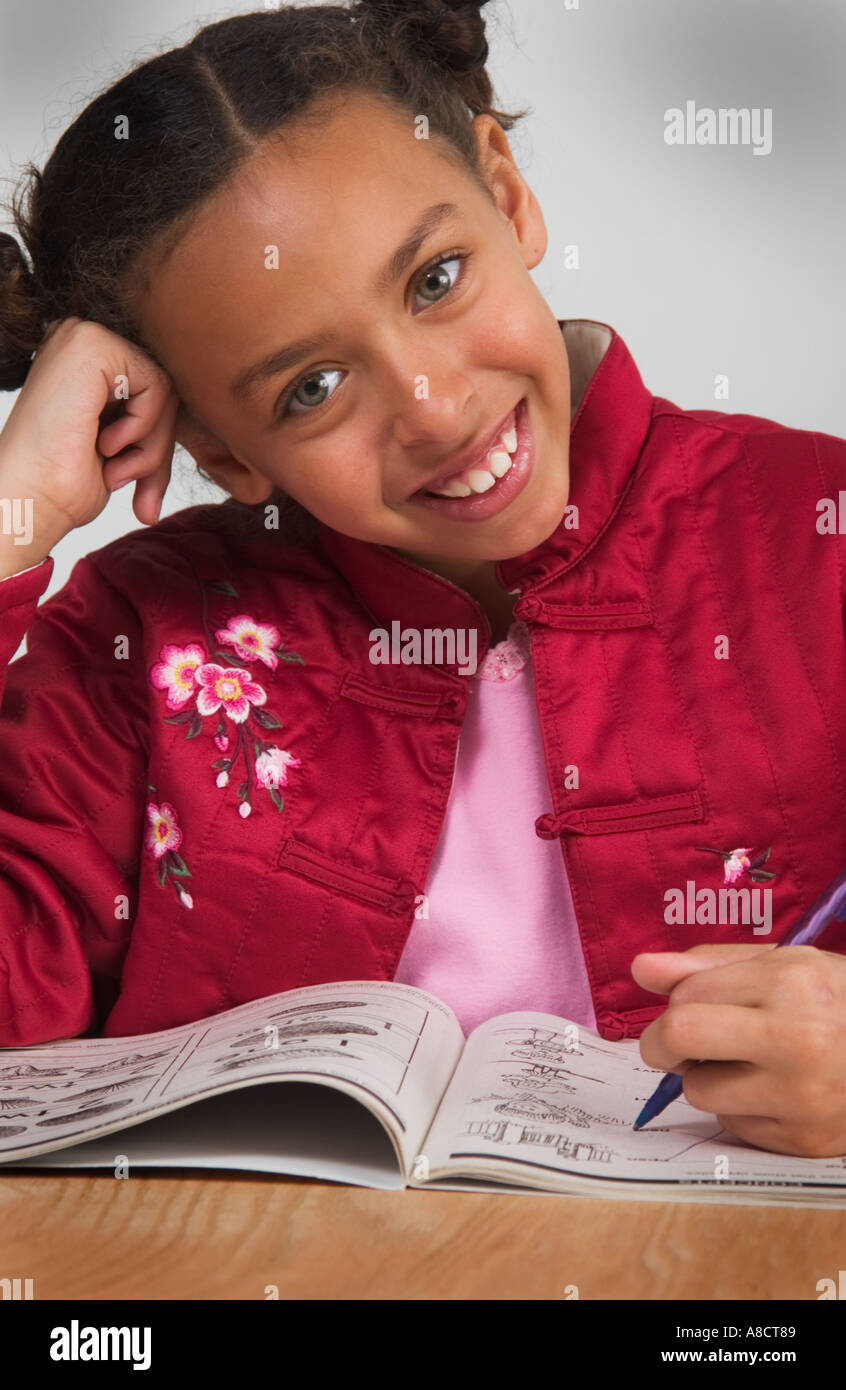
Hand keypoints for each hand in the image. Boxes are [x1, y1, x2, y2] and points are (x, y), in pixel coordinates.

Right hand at [0, 316, 178, 554]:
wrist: (32, 498)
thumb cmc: (64, 480)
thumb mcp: (125, 448)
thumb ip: (158, 427)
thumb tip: (213, 424)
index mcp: (84, 359)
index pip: (154, 389)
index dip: (155, 440)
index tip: (136, 483)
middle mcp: (81, 338)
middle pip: (164, 387)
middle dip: (158, 445)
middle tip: (125, 479)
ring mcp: (84, 336)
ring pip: (165, 388)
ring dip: (151, 444)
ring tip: (115, 467)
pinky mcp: (92, 344)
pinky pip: (158, 385)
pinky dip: (143, 427)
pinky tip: (107, 444)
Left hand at [630, 943, 845, 1156]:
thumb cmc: (838, 1003)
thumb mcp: (785, 965)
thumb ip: (709, 965)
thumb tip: (640, 969)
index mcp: (790, 983)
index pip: (688, 994)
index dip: (675, 1003)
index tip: (686, 1008)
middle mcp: (797, 1039)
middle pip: (680, 1036)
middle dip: (659, 1042)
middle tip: (669, 1046)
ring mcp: (802, 1096)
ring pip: (699, 1091)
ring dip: (707, 1079)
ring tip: (746, 1065)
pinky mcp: (804, 1140)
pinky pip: (734, 1126)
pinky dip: (742, 1109)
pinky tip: (775, 1092)